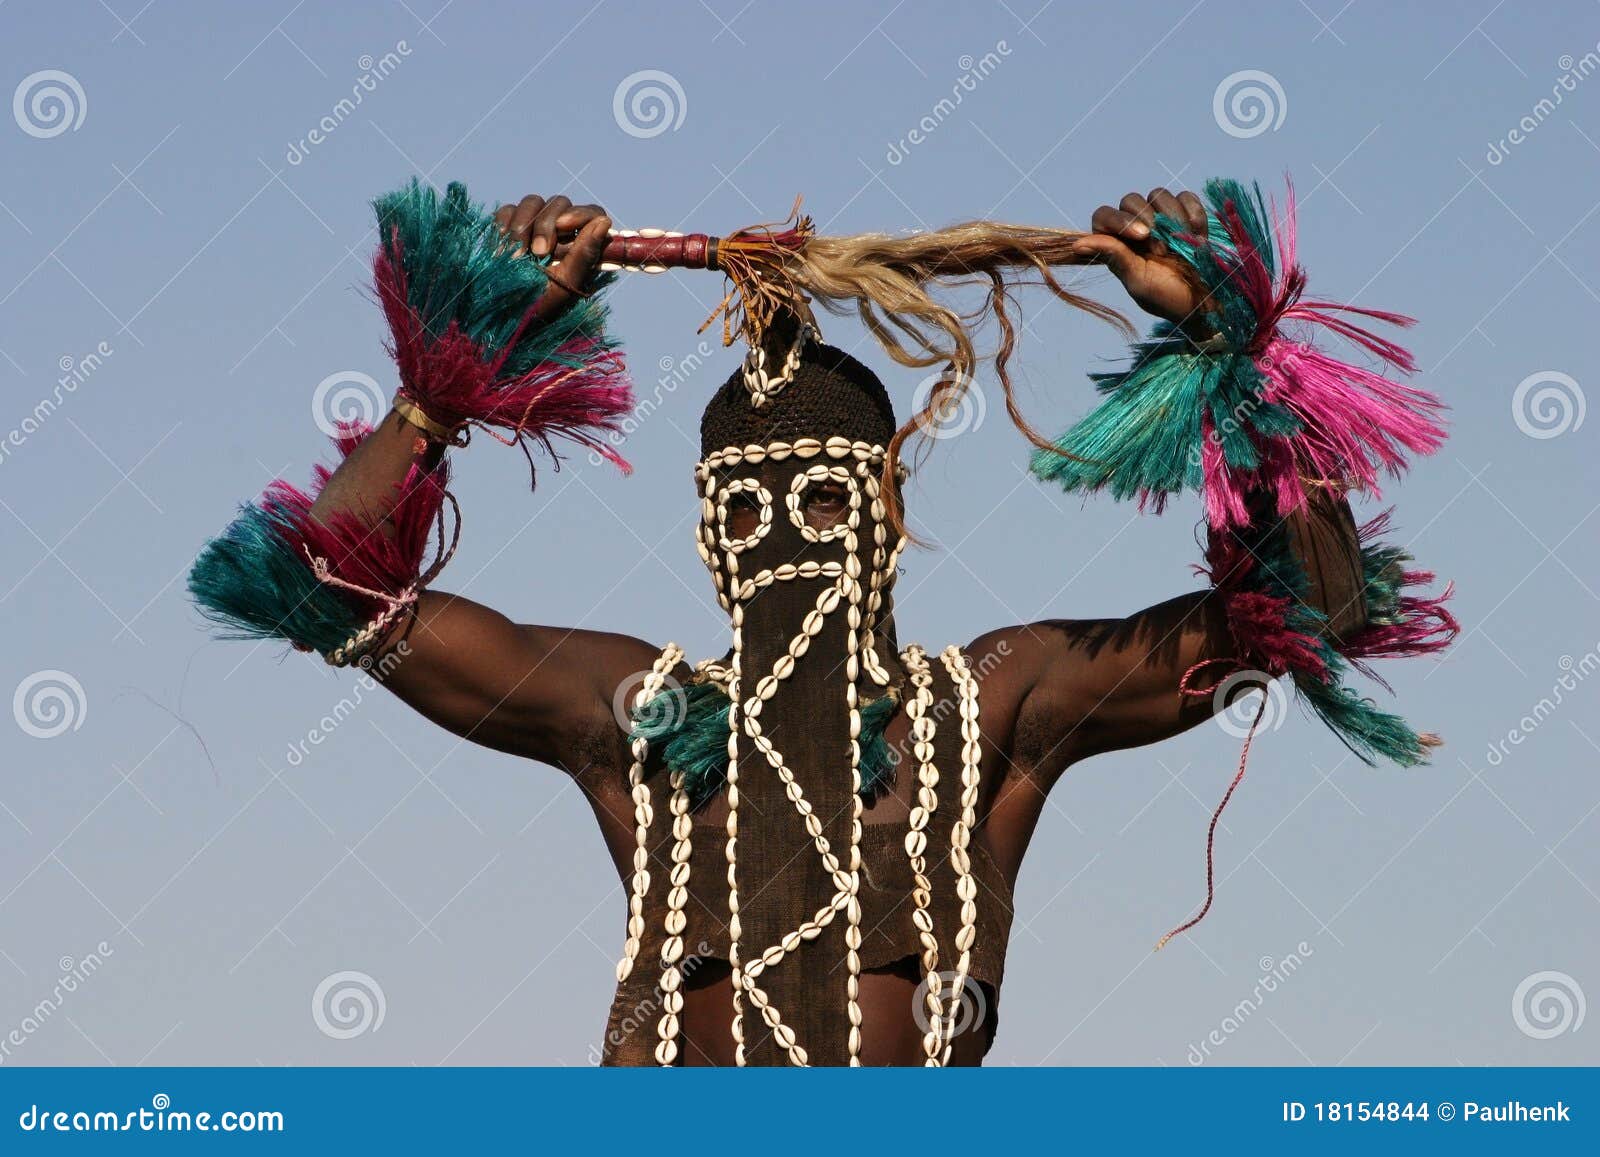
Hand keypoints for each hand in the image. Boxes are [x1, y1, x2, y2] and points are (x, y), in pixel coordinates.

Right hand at [493, 194, 611, 317]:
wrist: (501, 315)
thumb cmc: (538, 306)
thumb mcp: (565, 283)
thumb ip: (585, 254)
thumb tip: (605, 222)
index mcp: (580, 245)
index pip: (590, 213)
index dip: (579, 213)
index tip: (563, 225)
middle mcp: (558, 231)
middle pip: (560, 203)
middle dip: (546, 224)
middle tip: (538, 253)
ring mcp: (532, 226)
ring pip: (533, 201)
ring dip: (523, 225)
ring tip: (517, 257)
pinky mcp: (507, 227)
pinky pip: (507, 211)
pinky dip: (504, 224)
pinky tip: (502, 248)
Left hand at [1074, 187, 1214, 334]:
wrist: (1206, 303)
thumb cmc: (1168, 297)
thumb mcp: (1137, 281)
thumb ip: (1113, 256)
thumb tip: (1076, 245)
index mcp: (1117, 244)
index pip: (1103, 216)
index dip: (1117, 220)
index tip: (1141, 236)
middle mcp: (1136, 227)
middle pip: (1130, 200)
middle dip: (1146, 219)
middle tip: (1162, 249)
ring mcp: (1162, 218)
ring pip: (1158, 194)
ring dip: (1172, 217)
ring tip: (1184, 244)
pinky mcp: (1187, 213)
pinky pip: (1185, 197)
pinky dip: (1193, 212)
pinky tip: (1198, 234)